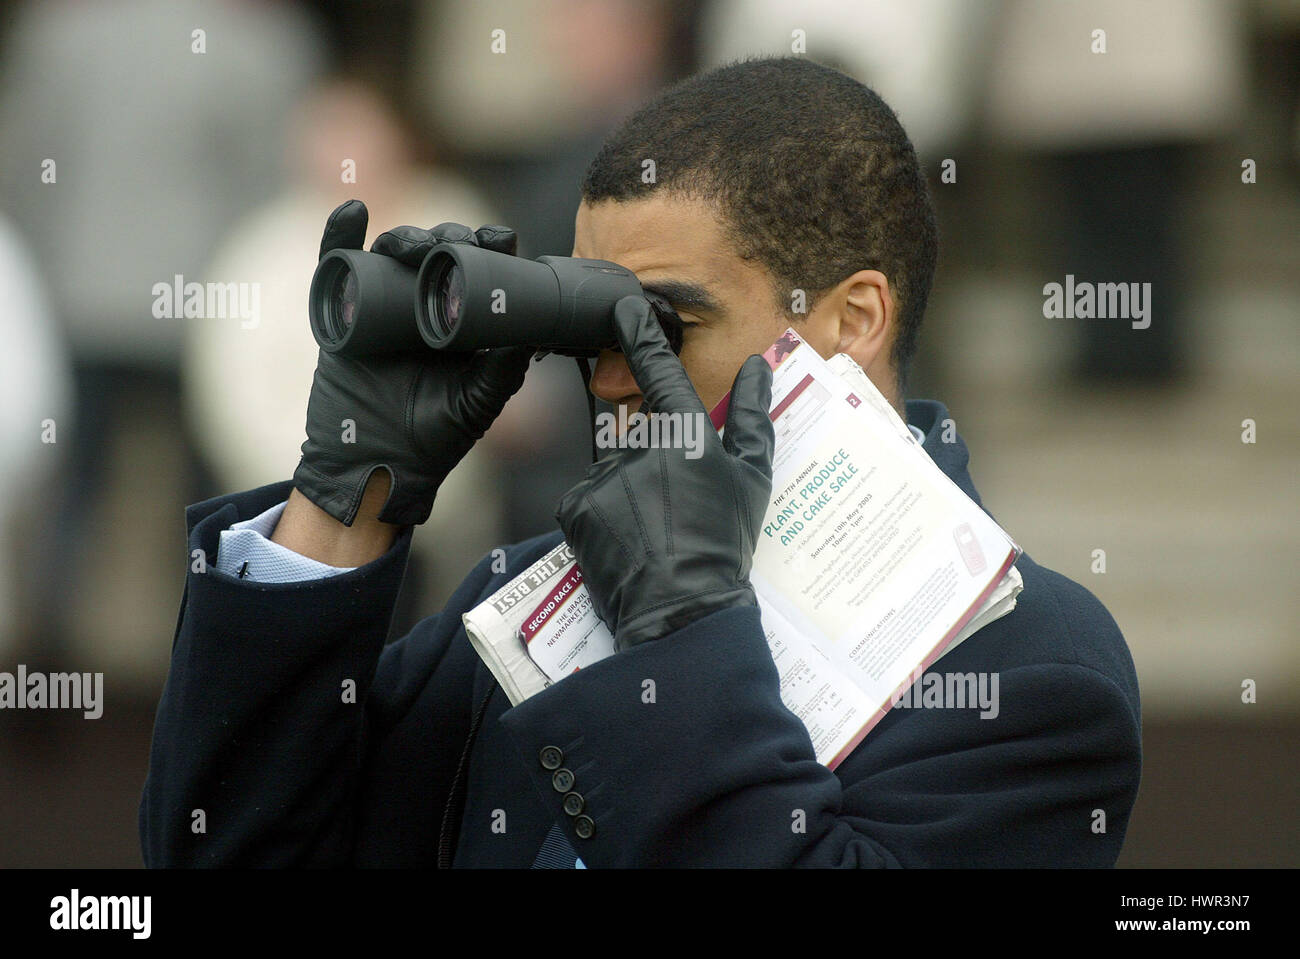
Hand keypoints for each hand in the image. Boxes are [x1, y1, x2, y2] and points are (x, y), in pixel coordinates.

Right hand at [293, 199, 533, 525]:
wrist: (376, 465)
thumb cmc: (433, 439)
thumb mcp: (477, 403)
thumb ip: (502, 370)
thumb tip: (532, 333)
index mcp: (461, 318)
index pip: (478, 268)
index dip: (489, 246)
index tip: (501, 238)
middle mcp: (422, 303)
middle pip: (436, 251)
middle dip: (447, 237)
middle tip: (455, 241)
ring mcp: (379, 302)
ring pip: (391, 252)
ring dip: (404, 237)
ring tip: (412, 245)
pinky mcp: (340, 309)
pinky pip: (335, 263)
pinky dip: (339, 232)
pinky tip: (354, 211)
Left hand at [555, 296, 774, 649]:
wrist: (682, 608)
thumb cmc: (724, 544)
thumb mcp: (751, 480)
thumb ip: (751, 417)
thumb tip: (757, 367)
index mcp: (685, 435)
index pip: (658, 371)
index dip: (640, 334)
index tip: (625, 307)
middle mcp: (640, 446)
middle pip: (638, 439)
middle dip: (651, 468)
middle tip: (674, 515)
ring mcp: (604, 475)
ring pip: (613, 472)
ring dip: (628, 495)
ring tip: (653, 536)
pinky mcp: (575, 506)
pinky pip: (589, 501)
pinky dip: (603, 518)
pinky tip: (627, 544)